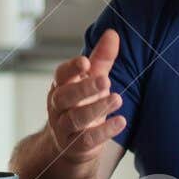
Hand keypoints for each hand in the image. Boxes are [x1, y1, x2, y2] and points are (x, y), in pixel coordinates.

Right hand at [44, 30, 124, 166]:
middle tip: (105, 80)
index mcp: (61, 86)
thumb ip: (101, 58)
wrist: (72, 144)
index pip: (61, 75)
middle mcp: (58, 106)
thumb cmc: (82, 104)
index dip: (71, 68)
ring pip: (75, 118)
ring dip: (96, 109)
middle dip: (83, 88)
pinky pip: (86, 139)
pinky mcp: (75, 146)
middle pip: (65, 96)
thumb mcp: (92, 79)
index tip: (85, 62)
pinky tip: (120, 122)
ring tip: (117, 99)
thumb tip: (112, 33)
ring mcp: (64, 127)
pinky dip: (104, 131)